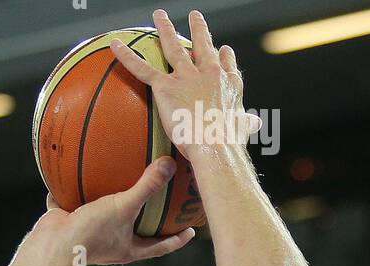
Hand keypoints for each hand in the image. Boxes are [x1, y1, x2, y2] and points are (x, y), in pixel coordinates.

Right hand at [41, 157, 196, 265]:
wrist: (52, 246)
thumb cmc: (90, 234)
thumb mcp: (123, 207)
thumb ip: (146, 186)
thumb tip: (170, 164)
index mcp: (128, 249)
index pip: (160, 247)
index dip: (177, 239)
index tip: (192, 230)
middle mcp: (112, 244)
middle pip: (137, 233)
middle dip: (149, 220)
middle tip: (164, 204)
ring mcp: (91, 234)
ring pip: (107, 217)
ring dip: (115, 203)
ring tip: (124, 181)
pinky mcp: (71, 223)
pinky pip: (77, 204)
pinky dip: (78, 190)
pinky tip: (80, 169)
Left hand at [109, 10, 255, 159]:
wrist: (216, 146)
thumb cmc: (230, 142)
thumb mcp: (243, 128)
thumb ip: (246, 122)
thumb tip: (255, 124)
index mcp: (228, 82)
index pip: (225, 63)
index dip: (223, 56)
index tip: (223, 50)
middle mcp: (208, 72)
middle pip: (202, 45)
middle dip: (198, 29)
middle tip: (195, 17)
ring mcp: (186, 76)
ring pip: (172, 47)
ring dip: (164, 28)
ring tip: (158, 16)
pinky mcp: (166, 87)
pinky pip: (142, 69)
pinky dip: (127, 56)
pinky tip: (115, 45)